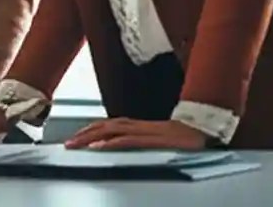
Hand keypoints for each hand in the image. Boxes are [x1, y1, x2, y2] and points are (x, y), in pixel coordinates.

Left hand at [65, 118, 208, 149]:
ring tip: (76, 144)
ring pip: (112, 131)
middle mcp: (138, 125)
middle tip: (67, 143)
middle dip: (84, 134)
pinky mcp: (152, 140)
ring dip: (91, 138)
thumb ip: (141, 141)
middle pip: (105, 126)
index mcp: (139, 125)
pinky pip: (128, 141)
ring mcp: (145, 131)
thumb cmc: (184, 138)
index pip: (109, 124)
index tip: (75, 137)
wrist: (204, 131)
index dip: (90, 129)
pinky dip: (112, 143)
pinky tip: (100, 148)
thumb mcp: (158, 141)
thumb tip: (123, 147)